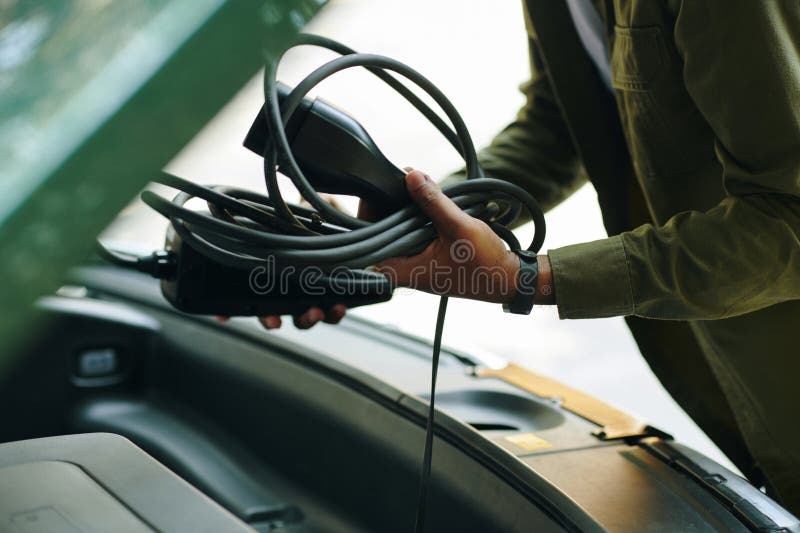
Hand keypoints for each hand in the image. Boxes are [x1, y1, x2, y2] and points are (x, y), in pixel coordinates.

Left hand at [377, 169, 519, 302]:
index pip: (368, 240)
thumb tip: (411, 177)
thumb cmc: (484, 263)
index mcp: (402, 270)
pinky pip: (411, 231)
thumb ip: (433, 202)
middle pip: (380, 231)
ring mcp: (413, 263)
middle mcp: (402, 269)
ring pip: (396, 229)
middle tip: (402, 179)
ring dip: (405, 206)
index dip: (368, 212)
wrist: (507, 278)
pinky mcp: (423, 256)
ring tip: (416, 182)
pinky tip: (426, 196)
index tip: (377, 189)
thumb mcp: (459, 227)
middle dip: (390, 203)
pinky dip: (417, 214)